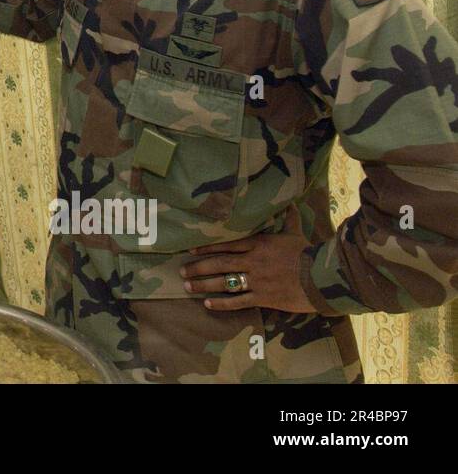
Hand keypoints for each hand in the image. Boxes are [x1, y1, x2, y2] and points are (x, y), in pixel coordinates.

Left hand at [181, 207, 316, 312]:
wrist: (323, 277)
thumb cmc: (309, 253)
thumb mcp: (296, 233)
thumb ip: (289, 219)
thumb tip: (291, 202)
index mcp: (258, 244)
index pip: (227, 244)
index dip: (207, 247)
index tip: (191, 250)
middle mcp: (253, 261)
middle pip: (219, 263)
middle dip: (198, 267)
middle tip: (182, 270)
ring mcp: (256, 280)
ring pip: (224, 282)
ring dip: (204, 284)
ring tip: (188, 286)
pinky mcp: (263, 297)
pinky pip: (238, 301)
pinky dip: (221, 304)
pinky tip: (207, 304)